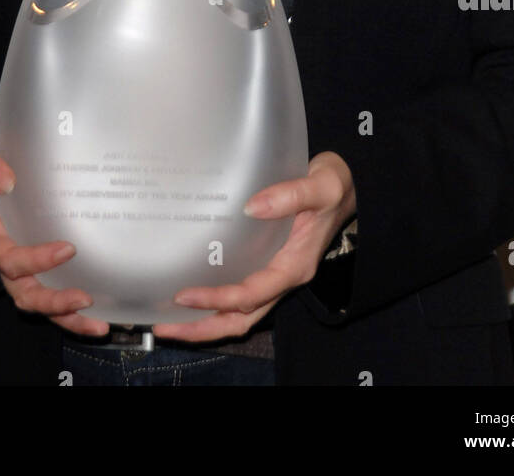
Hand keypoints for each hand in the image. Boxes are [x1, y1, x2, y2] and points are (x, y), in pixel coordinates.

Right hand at [0, 128, 109, 336]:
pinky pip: (55, 287)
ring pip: (41, 299)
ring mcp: (25, 260)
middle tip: (85, 298)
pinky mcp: (42, 258)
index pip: (8, 259)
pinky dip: (74, 306)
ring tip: (99, 322)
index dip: (34, 261)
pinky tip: (104, 309)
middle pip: (24, 292)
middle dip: (53, 302)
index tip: (67, 249)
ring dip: (67, 315)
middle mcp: (5, 254)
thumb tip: (6, 181)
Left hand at [151, 151, 356, 343]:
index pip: (252, 294)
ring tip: (168, 321)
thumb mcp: (321, 186)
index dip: (218, 300)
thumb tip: (253, 206)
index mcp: (295, 265)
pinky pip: (241, 296)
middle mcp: (283, 277)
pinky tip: (192, 294)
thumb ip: (291, 195)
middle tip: (165, 327)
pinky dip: (216, 304)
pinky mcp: (269, 264)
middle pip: (241, 318)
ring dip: (206, 322)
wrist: (349, 185)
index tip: (186, 295)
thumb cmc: (335, 184)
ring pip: (240, 313)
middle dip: (203, 328)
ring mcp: (276, 274)